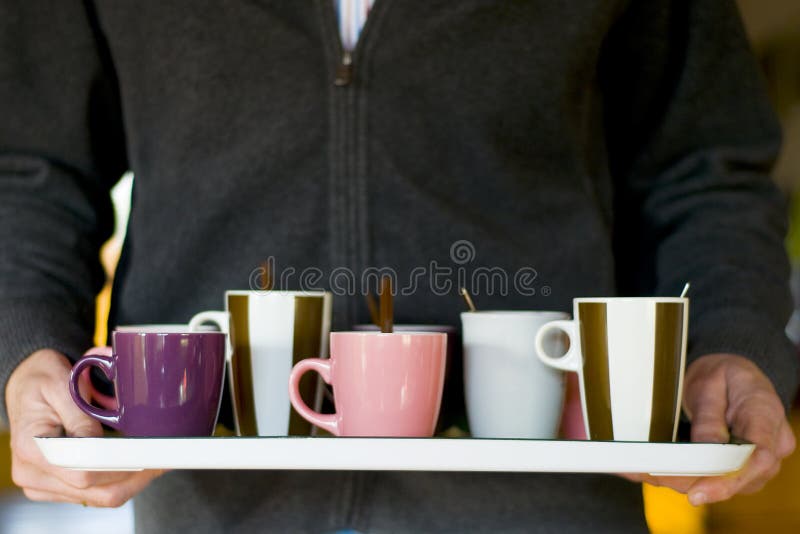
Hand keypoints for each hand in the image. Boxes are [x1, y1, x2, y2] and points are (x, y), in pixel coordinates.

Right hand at [5, 349, 163, 506]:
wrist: (27, 384)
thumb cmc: (43, 379)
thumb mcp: (60, 384)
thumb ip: (80, 416)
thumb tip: (100, 444)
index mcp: (31, 446)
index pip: (82, 472)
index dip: (121, 467)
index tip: (150, 455)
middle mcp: (32, 472)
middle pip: (95, 492)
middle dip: (135, 477)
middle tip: (165, 457)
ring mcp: (43, 483)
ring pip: (98, 497)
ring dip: (131, 481)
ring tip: (157, 460)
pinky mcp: (55, 486)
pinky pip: (94, 494)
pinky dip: (119, 481)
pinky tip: (137, 464)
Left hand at [624, 353, 795, 504]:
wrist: (734, 377)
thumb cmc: (725, 375)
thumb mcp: (711, 381)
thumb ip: (709, 415)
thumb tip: (704, 448)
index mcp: (766, 415)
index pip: (758, 457)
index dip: (727, 480)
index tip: (696, 492)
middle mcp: (772, 445)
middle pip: (739, 477)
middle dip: (692, 481)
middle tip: (651, 474)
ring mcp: (759, 462)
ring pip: (724, 484)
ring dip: (683, 481)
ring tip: (644, 471)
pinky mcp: (742, 470)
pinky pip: (716, 480)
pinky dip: (684, 478)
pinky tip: (653, 471)